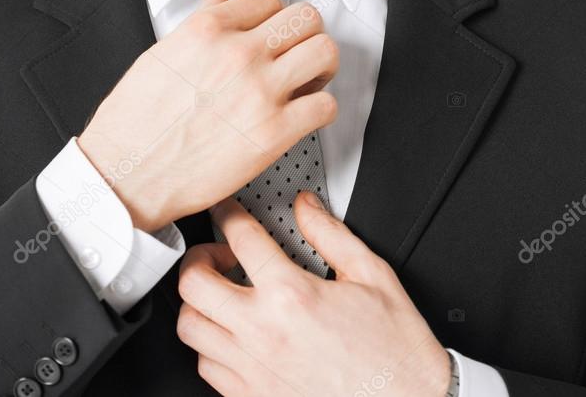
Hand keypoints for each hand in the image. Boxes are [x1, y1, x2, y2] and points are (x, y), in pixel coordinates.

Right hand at [77, 0, 338, 231]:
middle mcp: (238, 53)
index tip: (272, 36)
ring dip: (321, 67)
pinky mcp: (274, 132)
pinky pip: (325, 105)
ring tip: (306, 82)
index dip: (274, 20)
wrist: (125, 175)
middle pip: (306, 19)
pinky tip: (302, 116)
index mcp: (208, 30)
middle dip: (306, 35)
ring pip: (325, 52)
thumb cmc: (134, 122)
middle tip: (297, 55)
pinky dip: (320, 109)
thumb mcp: (161, 55)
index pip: (268, 1)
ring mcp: (260, 91)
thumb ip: (198, 23)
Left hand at [176, 194, 451, 396]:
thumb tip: (306, 207)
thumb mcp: (372, 276)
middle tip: (217, 253)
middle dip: (198, 257)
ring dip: (198, 302)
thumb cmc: (396, 350)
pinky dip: (210, 344)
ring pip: (190, 326)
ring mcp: (253, 369)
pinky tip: (231, 334)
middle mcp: (263, 332)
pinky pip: (206, 366)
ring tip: (220, 293)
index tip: (227, 211)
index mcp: (293, 295)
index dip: (228, 213)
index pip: (240, 238)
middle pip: (193, 282)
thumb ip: (332, 234)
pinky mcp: (251, 396)